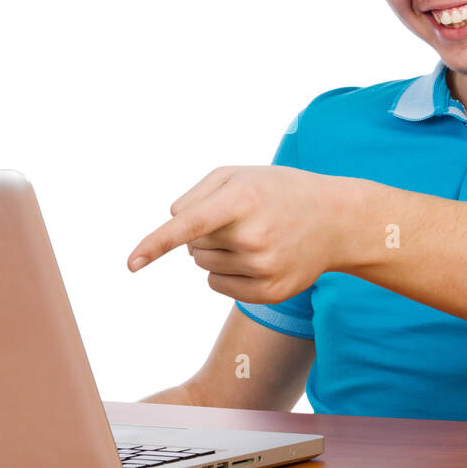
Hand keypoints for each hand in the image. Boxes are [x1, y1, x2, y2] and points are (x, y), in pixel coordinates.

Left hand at [126, 165, 350, 304]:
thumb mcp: (238, 175)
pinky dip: (225, 273)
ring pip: (202, 267)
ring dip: (216, 252)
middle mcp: (253, 237)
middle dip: (204, 233)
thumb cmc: (276, 191)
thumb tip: (173, 227)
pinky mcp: (270, 292)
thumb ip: (195, 196)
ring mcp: (264, 268)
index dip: (155, 244)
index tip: (131, 264)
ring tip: (252, 235)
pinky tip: (256, 258)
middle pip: (191, 246)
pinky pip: (217, 286)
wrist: (336, 219)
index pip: (188, 226)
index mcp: (242, 201)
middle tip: (241, 219)